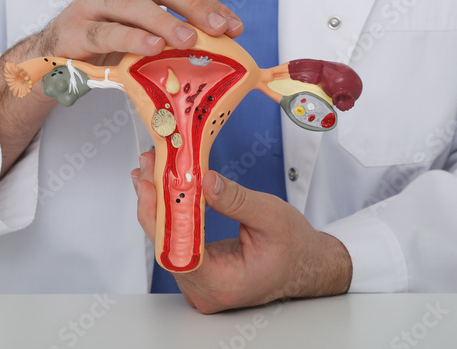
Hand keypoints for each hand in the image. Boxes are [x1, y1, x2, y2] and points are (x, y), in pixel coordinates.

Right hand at [0, 0, 241, 177]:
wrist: (54, 59)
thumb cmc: (105, 43)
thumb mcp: (142, 32)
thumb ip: (172, 30)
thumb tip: (221, 42)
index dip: (207, 2)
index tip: (234, 25)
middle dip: (191, 4)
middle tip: (219, 27)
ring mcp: (89, 3)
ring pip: (130, 4)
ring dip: (163, 21)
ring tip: (188, 39)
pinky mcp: (73, 30)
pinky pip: (105, 32)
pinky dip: (131, 39)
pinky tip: (152, 48)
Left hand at [131, 150, 351, 313]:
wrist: (307, 264)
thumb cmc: (294, 248)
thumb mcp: (271, 216)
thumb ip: (235, 199)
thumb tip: (203, 181)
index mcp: (224, 284)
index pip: (178, 253)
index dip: (160, 217)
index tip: (151, 185)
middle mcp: (205, 290)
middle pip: (165, 245)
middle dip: (155, 202)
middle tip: (149, 166)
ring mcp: (198, 284)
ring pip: (165, 242)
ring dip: (158, 204)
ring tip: (152, 170)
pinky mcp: (196, 272)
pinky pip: (173, 242)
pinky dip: (167, 213)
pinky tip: (160, 189)